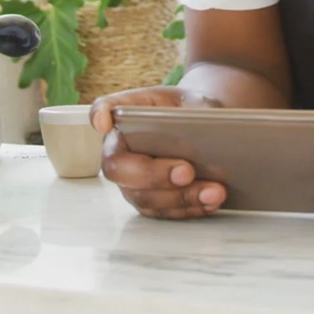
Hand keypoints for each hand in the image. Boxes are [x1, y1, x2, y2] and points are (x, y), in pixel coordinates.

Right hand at [89, 86, 227, 219]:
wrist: (205, 131)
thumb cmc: (190, 112)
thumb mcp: (194, 101)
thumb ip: (193, 110)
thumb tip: (198, 123)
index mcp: (126, 118)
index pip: (102, 111)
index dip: (99, 116)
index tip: (106, 122)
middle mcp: (121, 152)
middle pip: (120, 169)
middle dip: (153, 174)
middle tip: (187, 171)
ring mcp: (132, 182)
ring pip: (144, 197)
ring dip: (180, 198)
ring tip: (214, 192)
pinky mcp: (151, 202)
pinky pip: (164, 212)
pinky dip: (189, 209)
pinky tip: (210, 202)